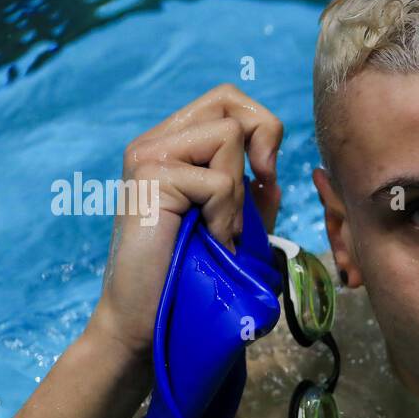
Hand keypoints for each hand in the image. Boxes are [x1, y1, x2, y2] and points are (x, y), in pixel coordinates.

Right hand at [86, 83, 284, 362]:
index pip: (227, 99)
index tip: (267, 174)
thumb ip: (254, 195)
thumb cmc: (192, 277)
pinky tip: (210, 241)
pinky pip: (218, 180)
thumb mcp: (235, 227)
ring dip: (240, 191)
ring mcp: (147, 155)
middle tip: (259, 186)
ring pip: (229, 135)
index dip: (261, 125)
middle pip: (230, 99)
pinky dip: (227, 216)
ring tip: (220, 231)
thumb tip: (271, 172)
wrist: (147, 319)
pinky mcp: (148, 177)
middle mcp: (155, 142)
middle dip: (262, 139)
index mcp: (173, 146)